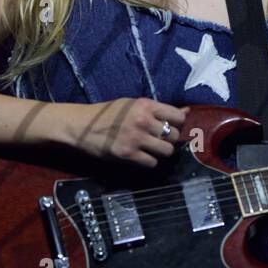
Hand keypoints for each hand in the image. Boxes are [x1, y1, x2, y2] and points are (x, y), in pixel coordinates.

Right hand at [66, 97, 187, 166]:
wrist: (81, 125)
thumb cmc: (108, 113)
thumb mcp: (133, 104)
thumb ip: (158, 110)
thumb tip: (186, 112)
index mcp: (146, 105)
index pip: (178, 117)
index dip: (179, 124)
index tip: (172, 127)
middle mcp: (143, 121)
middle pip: (175, 136)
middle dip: (170, 140)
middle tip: (160, 140)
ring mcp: (136, 138)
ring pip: (166, 151)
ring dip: (162, 152)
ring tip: (152, 149)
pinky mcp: (128, 154)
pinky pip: (152, 163)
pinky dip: (149, 162)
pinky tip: (141, 156)